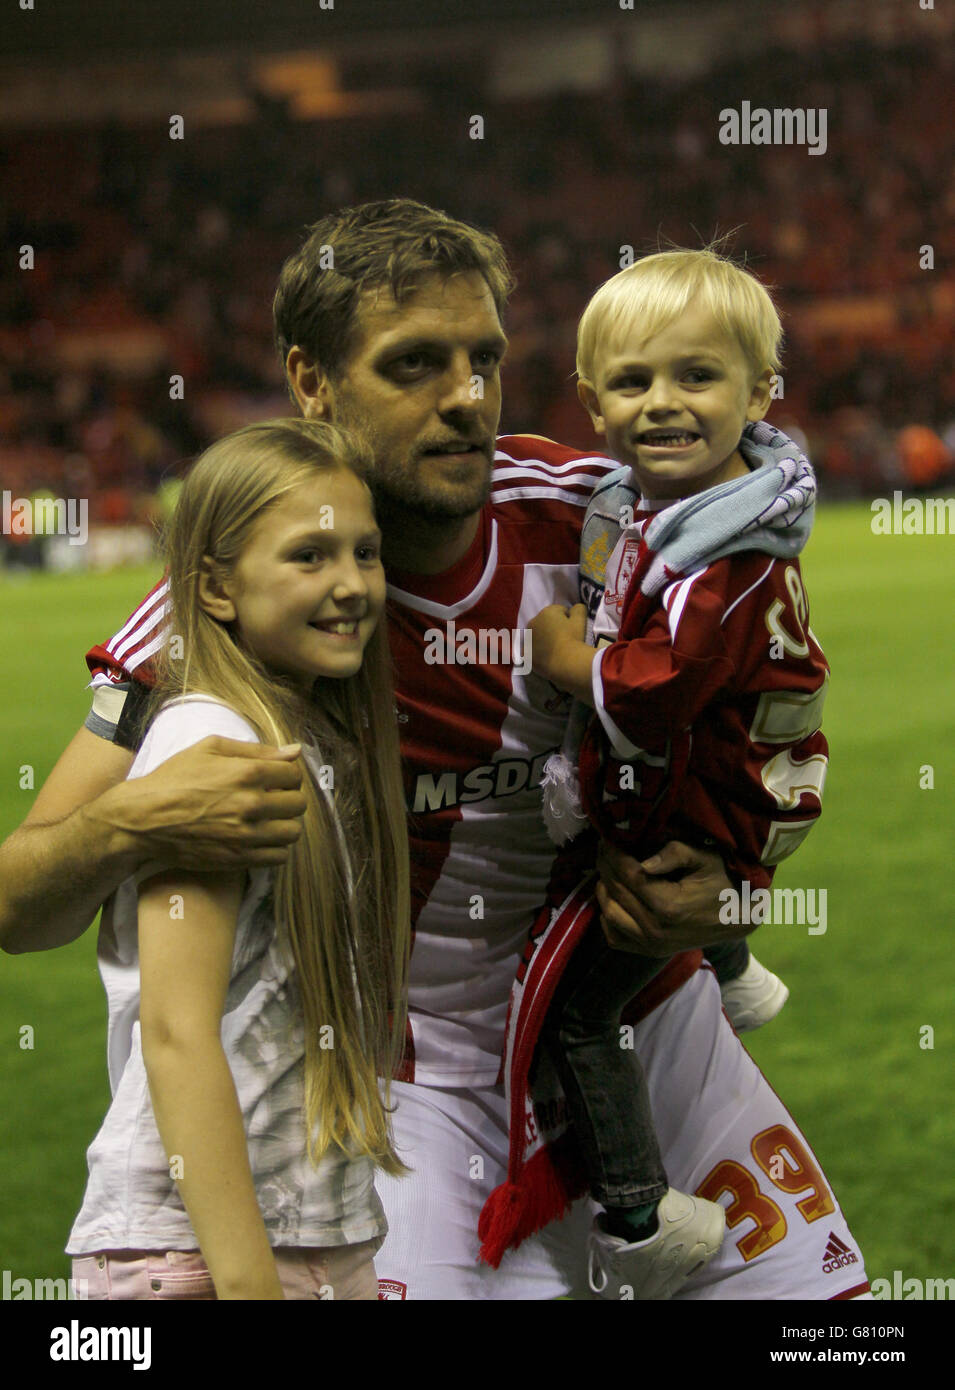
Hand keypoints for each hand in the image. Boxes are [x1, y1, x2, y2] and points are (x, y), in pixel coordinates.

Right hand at [87, 737, 306, 870]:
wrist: (142, 819)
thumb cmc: (174, 778)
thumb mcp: (210, 749)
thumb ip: (256, 749)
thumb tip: (295, 751)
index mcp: (247, 773)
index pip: (294, 774)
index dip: (287, 774)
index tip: (275, 778)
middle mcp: (251, 804)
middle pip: (298, 804)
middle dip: (288, 798)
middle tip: (272, 798)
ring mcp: (246, 835)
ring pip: (293, 832)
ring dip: (285, 824)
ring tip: (268, 819)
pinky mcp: (238, 859)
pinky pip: (279, 856)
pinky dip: (275, 847)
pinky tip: (260, 838)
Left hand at [528, 602, 587, 683]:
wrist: (566, 663)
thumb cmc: (574, 639)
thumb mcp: (580, 620)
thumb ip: (578, 608)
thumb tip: (573, 609)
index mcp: (547, 612)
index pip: (559, 611)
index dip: (568, 619)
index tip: (573, 630)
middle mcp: (533, 622)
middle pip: (545, 622)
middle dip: (553, 627)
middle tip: (564, 640)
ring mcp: (527, 638)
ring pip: (537, 635)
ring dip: (544, 639)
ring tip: (556, 650)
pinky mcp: (525, 653)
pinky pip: (530, 650)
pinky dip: (536, 653)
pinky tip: (546, 657)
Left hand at [595, 839, 747, 955]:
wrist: (739, 917)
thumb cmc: (724, 881)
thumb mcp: (705, 859)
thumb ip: (673, 854)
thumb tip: (642, 863)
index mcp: (668, 905)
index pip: (626, 874)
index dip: (612, 853)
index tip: (606, 837)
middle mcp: (656, 929)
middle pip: (615, 891)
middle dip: (605, 865)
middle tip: (603, 847)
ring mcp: (652, 945)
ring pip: (609, 914)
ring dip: (603, 889)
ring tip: (607, 869)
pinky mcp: (650, 952)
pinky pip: (615, 937)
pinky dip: (608, 917)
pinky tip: (614, 898)